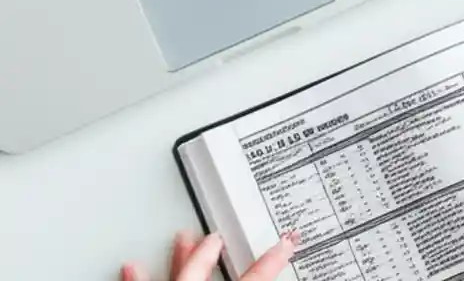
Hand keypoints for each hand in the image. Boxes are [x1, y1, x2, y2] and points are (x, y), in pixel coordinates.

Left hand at [120, 230, 297, 280]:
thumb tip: (285, 277)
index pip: (254, 278)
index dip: (272, 259)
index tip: (285, 242)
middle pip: (203, 269)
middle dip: (210, 250)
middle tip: (217, 234)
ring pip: (173, 275)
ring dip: (177, 256)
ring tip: (180, 236)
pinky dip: (134, 277)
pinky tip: (130, 265)